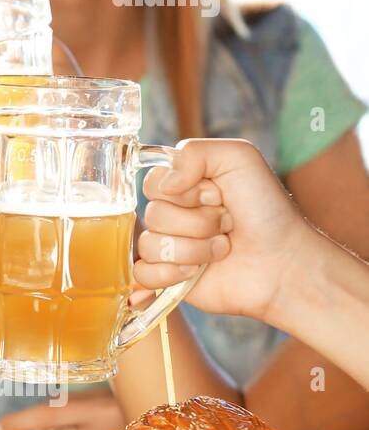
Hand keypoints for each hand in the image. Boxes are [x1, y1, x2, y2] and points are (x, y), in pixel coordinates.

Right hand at [134, 139, 310, 322]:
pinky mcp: (167, 277)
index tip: (218, 195)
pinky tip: (195, 272)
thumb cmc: (268, 210)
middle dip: (197, 221)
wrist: (286, 262)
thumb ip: (194, 152)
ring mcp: (168, 246)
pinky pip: (142, 273)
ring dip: (194, 249)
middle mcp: (173, 214)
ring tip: (222, 248)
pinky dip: (168, 273)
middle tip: (228, 223)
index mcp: (183, 185)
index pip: (152, 182)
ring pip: (151, 244)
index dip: (185, 191)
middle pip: (153, 214)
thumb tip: (165, 185)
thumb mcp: (240, 158)